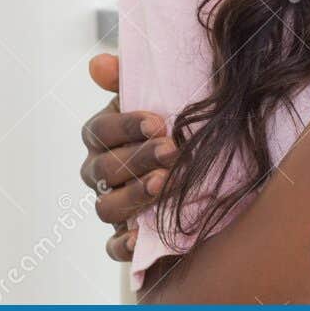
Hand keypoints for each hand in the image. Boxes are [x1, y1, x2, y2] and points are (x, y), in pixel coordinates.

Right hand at [80, 54, 177, 261]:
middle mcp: (101, 171)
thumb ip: (131, 80)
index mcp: (105, 136)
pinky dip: (123, 244)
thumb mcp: (164, 97)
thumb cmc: (178, 125)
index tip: (158, 122)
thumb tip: (99, 64)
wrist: (211, 167)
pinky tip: (141, 236)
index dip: (125, 126)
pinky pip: (113, 247)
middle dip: (137, 159)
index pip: (98, 131)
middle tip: (172, 151)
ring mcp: (112, 203)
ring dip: (133, 195)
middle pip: (103, 169)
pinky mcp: (125, 236)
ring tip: (165, 184)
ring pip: (105, 206)